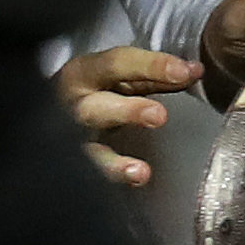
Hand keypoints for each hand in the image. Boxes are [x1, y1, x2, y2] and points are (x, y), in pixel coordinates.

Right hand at [53, 43, 196, 186]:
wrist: (49, 113)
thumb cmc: (95, 90)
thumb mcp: (120, 77)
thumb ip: (154, 75)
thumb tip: (194, 71)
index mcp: (86, 72)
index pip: (118, 63)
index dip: (152, 65)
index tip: (185, 72)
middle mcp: (73, 104)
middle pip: (95, 106)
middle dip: (128, 111)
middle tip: (159, 116)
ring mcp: (69, 138)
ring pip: (87, 150)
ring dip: (114, 161)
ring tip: (141, 171)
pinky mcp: (71, 164)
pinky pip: (90, 174)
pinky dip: (111, 178)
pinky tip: (134, 181)